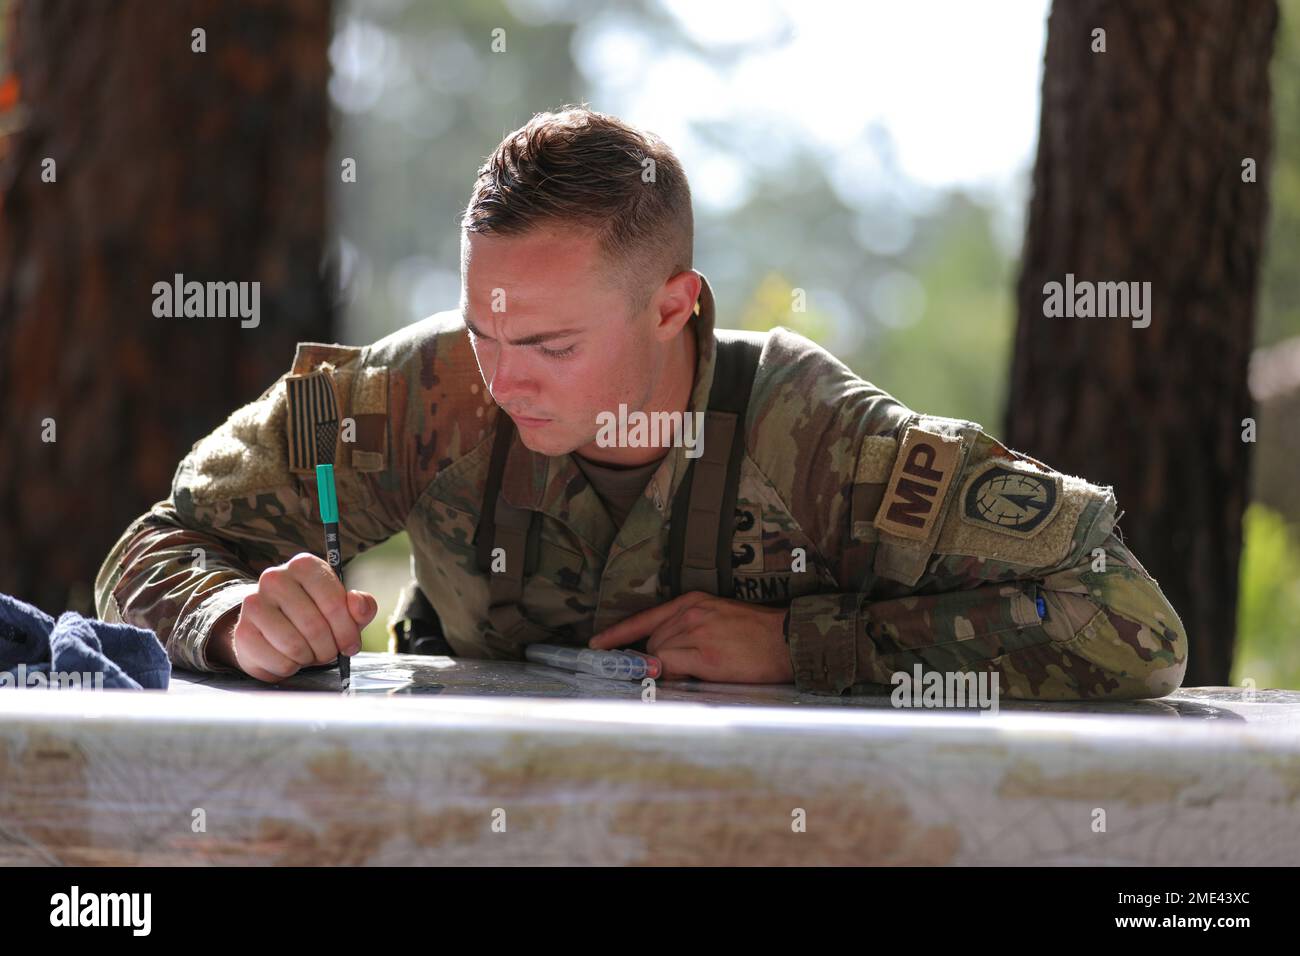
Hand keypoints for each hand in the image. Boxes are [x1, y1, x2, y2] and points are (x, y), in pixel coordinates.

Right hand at [212, 553, 376, 682]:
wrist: (273, 631)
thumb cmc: (316, 617)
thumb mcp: (345, 610)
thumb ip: (360, 607)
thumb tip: (358, 603)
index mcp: (304, 565)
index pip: (334, 603)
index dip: (347, 631)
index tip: (351, 645)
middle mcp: (275, 578)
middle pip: (315, 626)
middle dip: (329, 648)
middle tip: (329, 652)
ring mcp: (254, 603)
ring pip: (295, 645)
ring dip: (309, 658)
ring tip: (310, 653)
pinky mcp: (243, 631)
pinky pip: (278, 661)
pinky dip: (290, 667)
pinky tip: (289, 658)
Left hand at [588, 592, 793, 683]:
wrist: (788, 639)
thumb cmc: (757, 634)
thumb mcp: (718, 618)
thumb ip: (688, 631)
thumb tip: (660, 656)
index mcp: (693, 601)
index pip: (644, 618)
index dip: (617, 634)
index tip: (597, 645)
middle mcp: (690, 612)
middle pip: (650, 641)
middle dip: (657, 659)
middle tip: (687, 669)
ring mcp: (696, 632)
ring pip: (658, 655)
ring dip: (669, 669)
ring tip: (702, 670)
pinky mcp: (705, 654)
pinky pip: (670, 667)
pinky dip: (672, 675)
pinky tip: (694, 675)